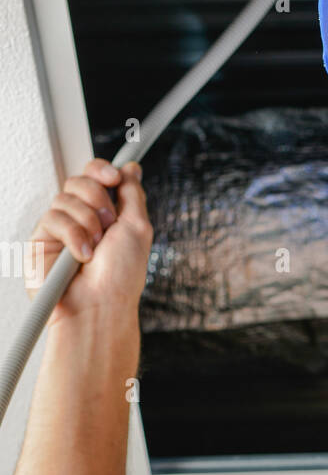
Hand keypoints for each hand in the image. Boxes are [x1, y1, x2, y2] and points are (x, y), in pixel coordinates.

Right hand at [26, 158, 152, 324]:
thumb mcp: (138, 229)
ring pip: (65, 198)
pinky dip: (73, 236)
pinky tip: (81, 256)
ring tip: (95, 248)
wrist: (99, 306)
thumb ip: (132, 194)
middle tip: (108, 224)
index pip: (94, 176)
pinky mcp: (41, 240)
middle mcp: (82, 219)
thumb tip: (130, 169)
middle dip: (97, 198)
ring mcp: (60, 230)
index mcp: (105, 215)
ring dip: (88, 222)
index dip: (101, 170)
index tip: (114, 178)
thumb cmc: (120, 277)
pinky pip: (52, 217)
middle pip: (78, 180)